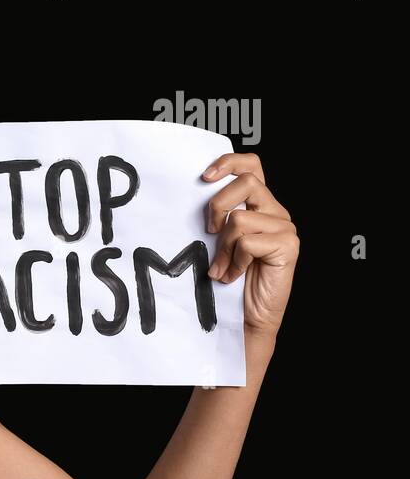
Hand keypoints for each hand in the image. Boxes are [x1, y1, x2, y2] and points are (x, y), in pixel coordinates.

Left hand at [202, 151, 298, 339]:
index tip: (204, 176)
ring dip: (223, 246)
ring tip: (221, 267)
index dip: (229, 163)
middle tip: (208, 232)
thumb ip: (215, 218)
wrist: (247, 315)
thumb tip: (191, 197)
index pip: (252, 165)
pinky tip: (232, 276)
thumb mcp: (217, 242)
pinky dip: (233, 262)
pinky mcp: (287, 246)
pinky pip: (248, 242)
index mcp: (259, 204)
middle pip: (247, 182)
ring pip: (240, 218)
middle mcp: (275, 211)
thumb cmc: (229, 278)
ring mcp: (285, 228)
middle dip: (217, 205)